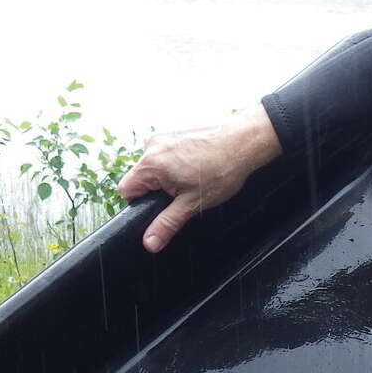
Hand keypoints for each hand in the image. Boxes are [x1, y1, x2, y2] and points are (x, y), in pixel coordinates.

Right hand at [117, 108, 282, 251]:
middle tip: (185, 191)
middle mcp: (152, 145)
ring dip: (168, 174)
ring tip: (195, 176)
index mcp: (151, 164)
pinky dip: (177, 161)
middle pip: (140, 176)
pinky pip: (166, 152)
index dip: (141, 203)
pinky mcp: (174, 130)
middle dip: (158, 188)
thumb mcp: (193, 204)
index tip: (161, 205)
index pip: (126, 190)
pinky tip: (198, 164)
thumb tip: (149, 242)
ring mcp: (163, 135)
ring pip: (154, 164)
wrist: (245, 140)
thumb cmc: (223, 169)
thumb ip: (167, 223)